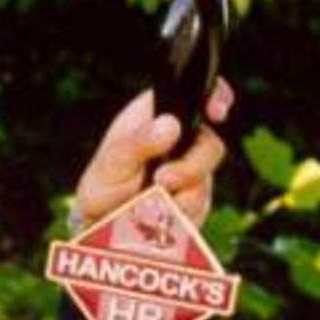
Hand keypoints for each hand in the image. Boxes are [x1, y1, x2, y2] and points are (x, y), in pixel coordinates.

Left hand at [72, 81, 232, 230]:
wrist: (103, 225)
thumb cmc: (105, 184)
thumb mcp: (112, 163)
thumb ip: (138, 143)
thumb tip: (170, 124)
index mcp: (159, 115)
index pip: (195, 93)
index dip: (214, 96)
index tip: (216, 112)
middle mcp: (182, 140)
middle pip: (210, 146)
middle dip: (191, 168)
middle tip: (161, 181)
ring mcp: (192, 170)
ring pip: (204, 182)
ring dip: (178, 198)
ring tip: (145, 204)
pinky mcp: (196, 199)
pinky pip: (198, 208)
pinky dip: (177, 215)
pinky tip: (156, 215)